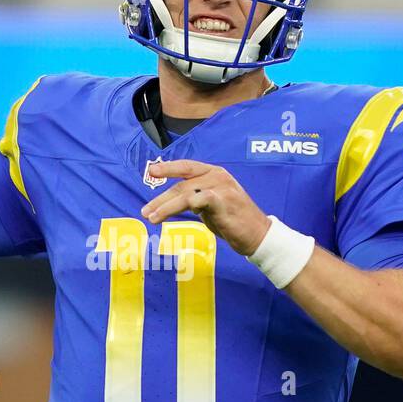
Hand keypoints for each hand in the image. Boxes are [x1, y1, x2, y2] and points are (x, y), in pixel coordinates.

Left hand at [140, 159, 270, 255]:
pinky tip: (172, 214)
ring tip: (152, 217)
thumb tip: (171, 201)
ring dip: (166, 207)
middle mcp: (217, 176)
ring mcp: (221, 187)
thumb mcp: (210, 205)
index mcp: (213, 173)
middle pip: (182, 185)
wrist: (257, 234)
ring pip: (186, 194)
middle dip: (161, 199)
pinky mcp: (224, 201)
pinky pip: (201, 199)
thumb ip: (195, 198)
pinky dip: (186, 205)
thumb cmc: (233, 220)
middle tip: (145, 211)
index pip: (186, 167)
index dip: (168, 168)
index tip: (151, 171)